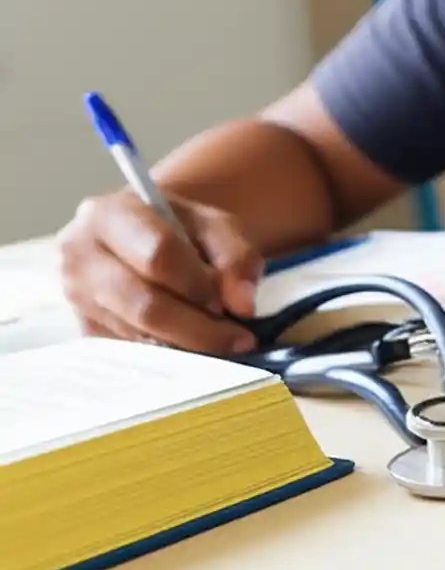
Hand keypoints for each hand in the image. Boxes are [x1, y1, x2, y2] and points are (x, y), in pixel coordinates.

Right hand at [55, 189, 264, 353]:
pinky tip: (194, 348)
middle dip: (200, 329)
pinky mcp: (85, 331)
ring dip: (189, 346)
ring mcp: (77, 297)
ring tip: (223, 342)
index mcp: (110, 214)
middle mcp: (80, 255)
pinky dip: (171, 355)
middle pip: (145, 305)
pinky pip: (133, 353)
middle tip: (239, 339)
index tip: (233, 304)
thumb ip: (236, 258)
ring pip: (140, 335)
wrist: (143, 241)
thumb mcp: (216, 227)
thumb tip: (243, 305)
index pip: (158, 254)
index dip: (199, 284)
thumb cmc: (181, 231)